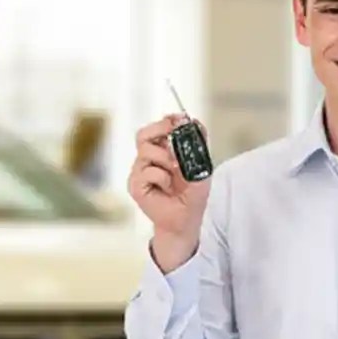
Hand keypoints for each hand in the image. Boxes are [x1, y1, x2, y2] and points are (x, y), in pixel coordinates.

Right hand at [128, 114, 211, 272]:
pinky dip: (162, 178)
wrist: (186, 219)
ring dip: (166, 158)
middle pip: (143, 134)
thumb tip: (193, 121)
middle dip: (160, 129)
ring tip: (176, 172)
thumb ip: (198, 142)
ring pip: (146, 150)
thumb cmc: (191, 194)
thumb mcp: (202, 164)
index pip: (158, 128)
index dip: (168, 121)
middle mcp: (148, 158)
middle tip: (174, 133)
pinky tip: (167, 188)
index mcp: (162, 150)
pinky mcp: (135, 184)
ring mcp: (140, 171)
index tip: (180, 118)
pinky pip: (148, 171)